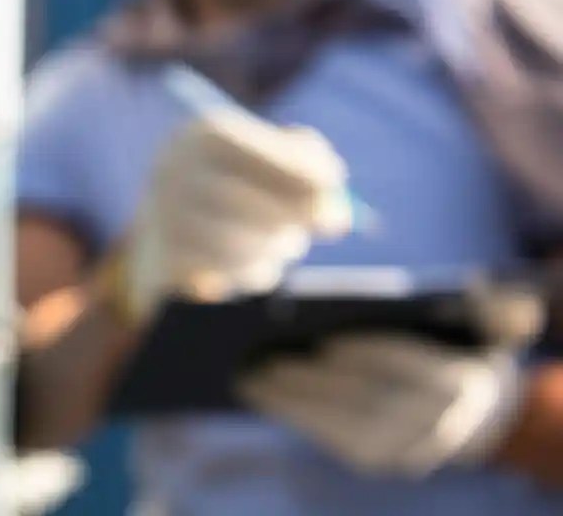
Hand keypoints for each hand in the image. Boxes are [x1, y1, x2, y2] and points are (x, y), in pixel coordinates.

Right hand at [105, 110, 352, 324]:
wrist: (168, 220)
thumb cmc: (240, 179)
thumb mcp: (268, 151)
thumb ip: (308, 160)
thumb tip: (334, 201)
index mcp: (200, 136)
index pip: (250, 148)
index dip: (299, 168)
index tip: (336, 185)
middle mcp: (172, 172)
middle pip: (241, 200)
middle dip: (294, 216)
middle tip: (332, 224)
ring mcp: (162, 219)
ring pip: (234, 245)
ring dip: (278, 248)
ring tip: (287, 243)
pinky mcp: (164, 260)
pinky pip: (223, 276)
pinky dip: (254, 272)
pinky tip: (255, 262)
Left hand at [240, 334, 524, 477]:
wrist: (476, 415)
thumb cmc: (458, 347)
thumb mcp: (484, 324)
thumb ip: (492, 306)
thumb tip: (481, 286)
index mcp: (463, 382)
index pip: (419, 372)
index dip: (373, 355)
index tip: (328, 341)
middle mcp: (440, 425)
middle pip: (375, 404)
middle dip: (320, 383)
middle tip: (271, 360)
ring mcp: (408, 449)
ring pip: (349, 427)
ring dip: (297, 404)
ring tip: (254, 378)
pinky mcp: (379, 460)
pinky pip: (335, 440)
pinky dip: (298, 416)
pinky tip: (262, 395)